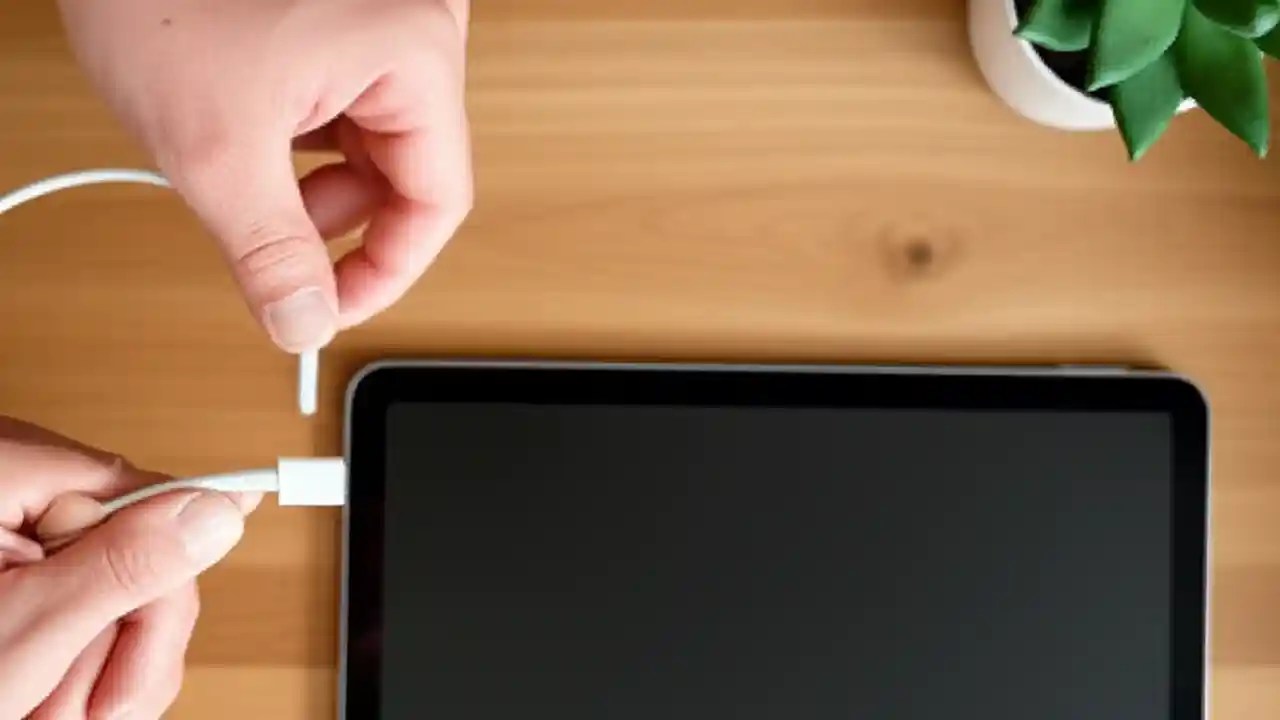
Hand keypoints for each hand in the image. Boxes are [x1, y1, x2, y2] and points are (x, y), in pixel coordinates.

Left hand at [0, 417, 257, 718]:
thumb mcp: (18, 632)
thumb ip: (124, 567)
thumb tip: (221, 509)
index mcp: (4, 467)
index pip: (147, 505)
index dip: (158, 596)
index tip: (149, 668)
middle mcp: (8, 473)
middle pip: (133, 546)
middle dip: (118, 646)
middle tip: (86, 716)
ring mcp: (6, 507)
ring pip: (110, 576)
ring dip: (92, 660)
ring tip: (47, 710)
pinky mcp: (6, 542)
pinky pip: (76, 583)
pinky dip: (64, 648)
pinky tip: (38, 689)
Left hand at [57, 0, 473, 351]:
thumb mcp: (215, 143)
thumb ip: (268, 251)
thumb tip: (304, 321)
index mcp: (416, 50)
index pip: (439, 200)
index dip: (385, 270)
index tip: (331, 307)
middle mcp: (416, 29)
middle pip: (407, 172)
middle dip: (332, 216)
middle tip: (268, 233)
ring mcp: (382, 21)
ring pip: (374, 143)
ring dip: (312, 177)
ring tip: (243, 160)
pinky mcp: (347, 18)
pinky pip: (349, 103)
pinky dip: (301, 135)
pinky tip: (248, 121)